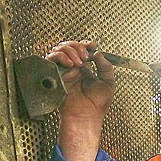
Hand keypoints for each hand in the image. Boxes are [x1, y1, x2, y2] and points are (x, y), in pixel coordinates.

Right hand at [45, 40, 115, 160]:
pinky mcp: (56, 75)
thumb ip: (106, 67)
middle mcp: (74, 68)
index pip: (82, 50)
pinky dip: (60, 57)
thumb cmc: (97, 105)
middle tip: (85, 56)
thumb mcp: (108, 83)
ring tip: (78, 62)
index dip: (86, 45)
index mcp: (86, 69)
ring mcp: (64, 71)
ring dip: (70, 51)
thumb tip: (99, 53)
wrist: (86, 116)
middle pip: (70, 46)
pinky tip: (70, 65)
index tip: (92, 45)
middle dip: (78, 47)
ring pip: (60, 49)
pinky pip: (52, 58)